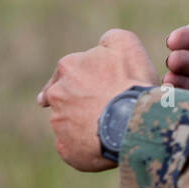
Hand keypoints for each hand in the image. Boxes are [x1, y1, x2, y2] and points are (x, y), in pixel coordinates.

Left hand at [38, 29, 156, 170]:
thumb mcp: (126, 45)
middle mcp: (56, 94)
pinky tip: (104, 144)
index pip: (72, 69)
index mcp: (68, 67)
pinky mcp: (65, 148)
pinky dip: (84, 145)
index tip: (103, 83)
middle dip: (80, 100)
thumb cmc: (130, 83)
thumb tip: (101, 43)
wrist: (132, 123)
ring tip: (110, 127)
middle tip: (104, 106)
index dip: (90, 76)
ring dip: (83, 123)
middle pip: (65, 96)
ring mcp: (59, 123)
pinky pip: (72, 147)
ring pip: (68, 122)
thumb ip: (110, 39)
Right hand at [165, 0, 188, 101]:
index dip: (186, 37)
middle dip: (181, 59)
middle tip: (177, 61)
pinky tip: (176, 99)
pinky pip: (186, 99)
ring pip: (181, 79)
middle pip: (184, 58)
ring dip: (178, 80)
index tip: (175, 40)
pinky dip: (181, 99)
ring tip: (173, 81)